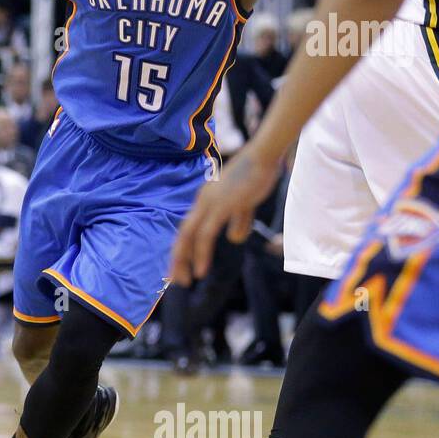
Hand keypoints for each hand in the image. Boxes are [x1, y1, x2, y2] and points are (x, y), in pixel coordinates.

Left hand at [170, 147, 282, 285]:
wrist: (263, 156)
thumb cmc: (257, 174)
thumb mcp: (246, 203)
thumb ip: (239, 220)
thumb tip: (234, 239)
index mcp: (206, 200)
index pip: (188, 227)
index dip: (183, 247)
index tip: (180, 266)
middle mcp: (202, 202)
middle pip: (182, 235)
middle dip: (176, 259)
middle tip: (174, 280)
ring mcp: (209, 204)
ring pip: (188, 238)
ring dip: (184, 261)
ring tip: (184, 281)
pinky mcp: (221, 207)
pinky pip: (205, 236)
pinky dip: (200, 254)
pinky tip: (200, 270)